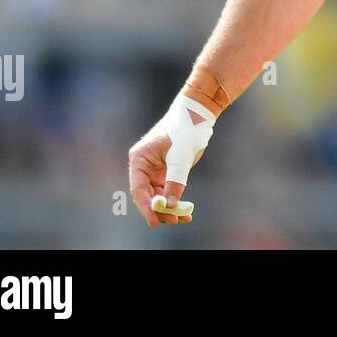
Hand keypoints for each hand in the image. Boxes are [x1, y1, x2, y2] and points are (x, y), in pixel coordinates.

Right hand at [128, 95, 215, 226]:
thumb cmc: (185, 131)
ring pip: (158, 195)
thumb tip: (170, 206)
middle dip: (159, 210)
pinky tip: (185, 212)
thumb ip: (175, 182)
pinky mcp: (166, 171)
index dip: (145, 207)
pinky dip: (175, 200)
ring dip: (169, 208)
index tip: (154, 220)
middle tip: (173, 221)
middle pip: (147, 195)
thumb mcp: (180, 158)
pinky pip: (168, 190)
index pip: (138, 189)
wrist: (197, 116)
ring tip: (182, 218)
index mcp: (139, 159)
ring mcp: (154, 170)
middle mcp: (143, 166)